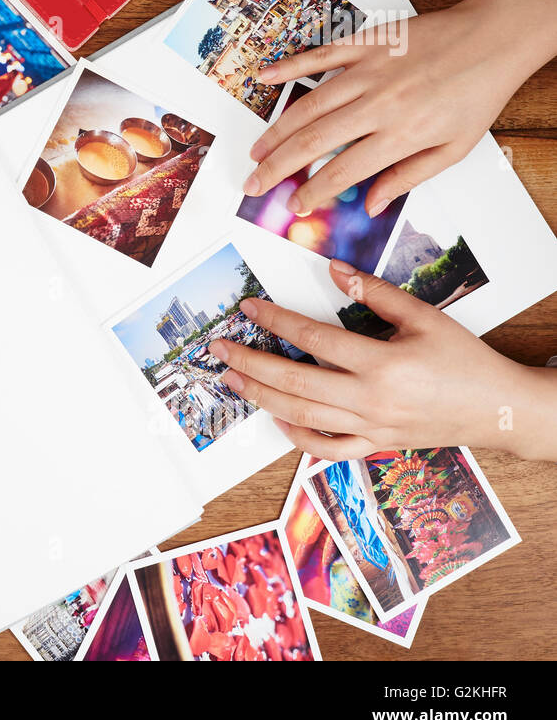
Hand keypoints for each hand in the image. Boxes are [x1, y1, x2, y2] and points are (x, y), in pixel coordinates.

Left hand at [208, 259, 547, 459]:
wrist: (499, 409)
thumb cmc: (464, 360)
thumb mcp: (423, 316)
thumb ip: (376, 292)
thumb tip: (334, 270)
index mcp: (381, 364)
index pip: (313, 339)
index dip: (276, 320)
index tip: (249, 308)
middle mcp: (370, 400)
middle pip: (295, 382)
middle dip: (250, 364)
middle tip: (219, 350)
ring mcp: (370, 428)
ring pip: (303, 417)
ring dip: (262, 397)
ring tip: (233, 380)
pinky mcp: (376, 444)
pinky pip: (328, 449)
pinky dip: (298, 437)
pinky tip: (278, 417)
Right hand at [242, 0, 556, 216]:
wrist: (494, 38)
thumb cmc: (477, 93)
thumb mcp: (454, 149)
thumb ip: (409, 176)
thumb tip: (374, 204)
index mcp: (402, 133)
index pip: (344, 171)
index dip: (313, 192)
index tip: (295, 205)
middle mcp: (380, 103)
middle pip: (314, 141)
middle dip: (277, 167)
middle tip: (254, 184)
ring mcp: (369, 70)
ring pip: (308, 105)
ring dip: (277, 131)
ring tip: (257, 151)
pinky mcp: (367, 43)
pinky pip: (320, 56)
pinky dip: (289, 67)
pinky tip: (265, 78)